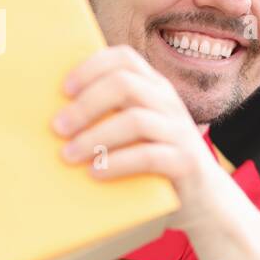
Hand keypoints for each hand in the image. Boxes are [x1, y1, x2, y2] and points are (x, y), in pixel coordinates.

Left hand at [53, 45, 225, 201]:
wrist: (205, 201)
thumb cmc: (155, 164)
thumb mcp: (134, 132)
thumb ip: (108, 116)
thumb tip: (54, 117)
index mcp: (154, 87)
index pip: (124, 58)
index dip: (91, 67)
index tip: (64, 89)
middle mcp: (168, 102)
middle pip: (124, 84)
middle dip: (85, 105)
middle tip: (58, 128)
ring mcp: (180, 131)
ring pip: (134, 120)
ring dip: (95, 137)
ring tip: (68, 155)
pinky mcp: (186, 162)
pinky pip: (149, 156)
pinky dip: (117, 163)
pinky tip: (95, 173)